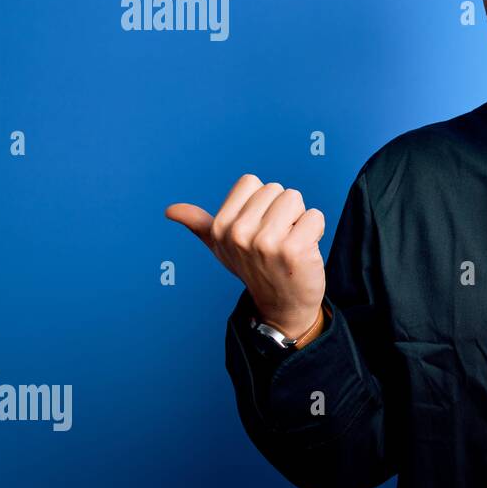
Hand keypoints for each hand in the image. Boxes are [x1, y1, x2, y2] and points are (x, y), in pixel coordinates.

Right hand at [164, 173, 326, 335]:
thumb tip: (170, 210)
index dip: (262, 202)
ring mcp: (265, 242)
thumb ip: (199, 224)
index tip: (260, 227)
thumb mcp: (220, 246)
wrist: (281, 306)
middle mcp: (239, 233)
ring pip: (296, 199)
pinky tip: (305, 252)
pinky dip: (316, 231)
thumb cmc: (254, 268)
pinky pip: (315, 216)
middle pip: (276, 190)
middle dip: (283, 211)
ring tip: (291, 244)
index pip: (251, 182)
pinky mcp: (293, 250)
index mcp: (220, 227)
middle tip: (278, 240)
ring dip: (300, 220)